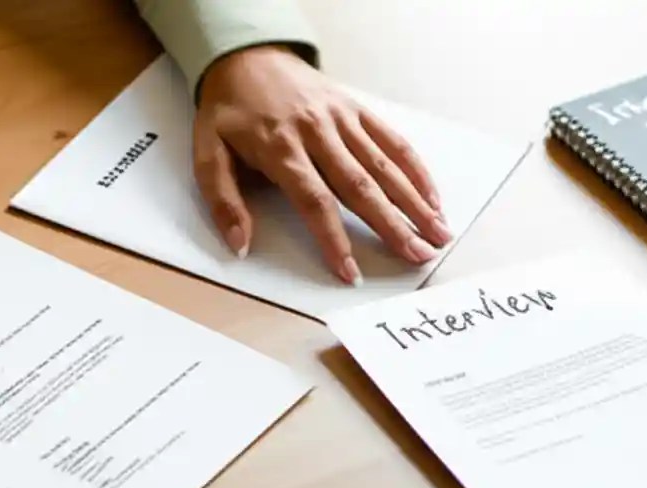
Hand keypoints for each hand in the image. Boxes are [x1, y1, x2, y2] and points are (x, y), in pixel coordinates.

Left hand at [195, 45, 450, 285]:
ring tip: (438, 232)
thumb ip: (223, 201)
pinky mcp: (356, 109)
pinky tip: (432, 196)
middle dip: (392, 225)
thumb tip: (239, 245)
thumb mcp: (208, 153)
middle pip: (360, 186)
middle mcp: (317, 133)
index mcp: (281, 148)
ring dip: (413, 202)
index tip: (351, 272)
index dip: (334, 239)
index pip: (315, 201)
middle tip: (417, 256)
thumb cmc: (228, 111)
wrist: (247, 56)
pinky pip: (392, 140)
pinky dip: (415, 169)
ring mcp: (341, 119)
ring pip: (383, 165)